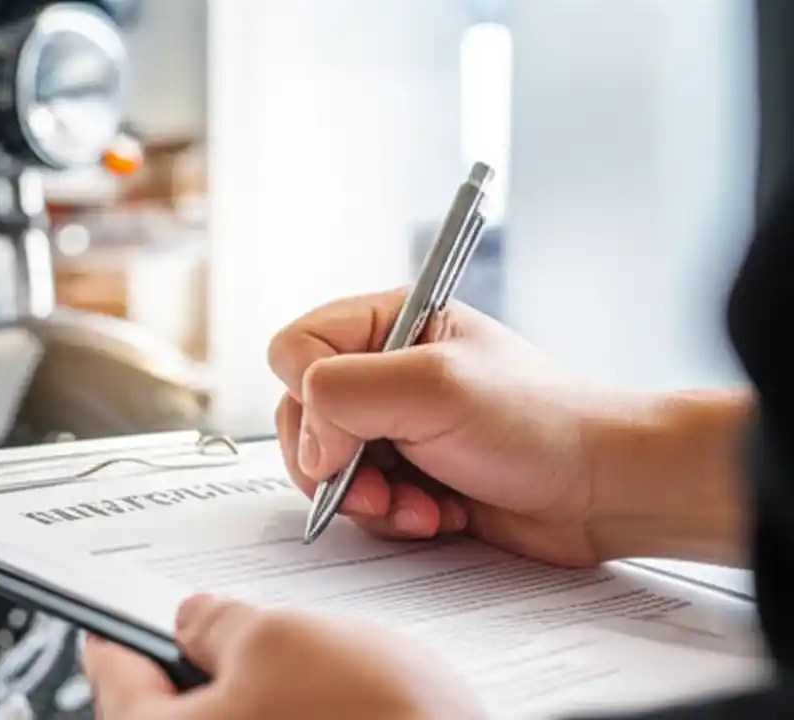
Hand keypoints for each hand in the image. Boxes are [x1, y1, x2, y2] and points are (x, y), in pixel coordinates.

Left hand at [81, 593, 480, 719]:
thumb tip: (197, 620)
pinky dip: (285, 711)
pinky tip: (320, 689)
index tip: (112, 608)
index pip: (112, 672)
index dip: (116, 626)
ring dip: (245, 684)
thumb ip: (218, 622)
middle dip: (191, 657)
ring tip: (284, 650)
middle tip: (211, 617)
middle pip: (170, 705)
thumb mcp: (280, 638)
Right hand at [268, 289, 752, 566]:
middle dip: (336, 463)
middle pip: (299, 416)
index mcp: (387, 324)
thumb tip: (308, 442)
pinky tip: (437, 516)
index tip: (349, 435)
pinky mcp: (405, 474)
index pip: (294, 351)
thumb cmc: (539, 422)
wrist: (600, 489)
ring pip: (325, 467)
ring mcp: (392, 425)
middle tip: (379, 483)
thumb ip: (344, 393)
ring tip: (420, 505)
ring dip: (367, 498)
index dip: (309, 399)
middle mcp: (383, 371)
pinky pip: (359, 501)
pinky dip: (392, 518)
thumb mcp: (433, 386)